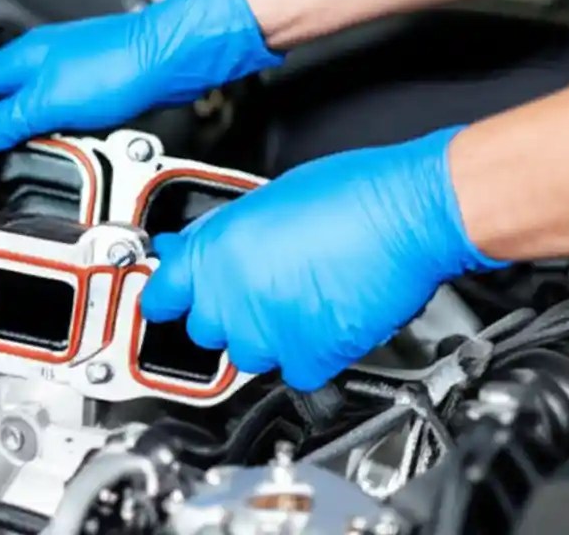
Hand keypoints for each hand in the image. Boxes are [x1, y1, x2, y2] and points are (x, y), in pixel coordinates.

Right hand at [0, 0, 281, 153]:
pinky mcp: (91, 85)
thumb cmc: (120, 65)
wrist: (173, 57)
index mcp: (21, 58)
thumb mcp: (50, 102)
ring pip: (24, 102)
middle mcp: (39, 60)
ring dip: (13, 127)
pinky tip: (53, 141)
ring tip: (7, 153)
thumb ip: (9, 120)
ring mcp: (65, 71)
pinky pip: (53, 109)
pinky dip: (45, 127)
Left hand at [140, 127, 503, 390]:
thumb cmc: (349, 194)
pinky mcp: (308, 358)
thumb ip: (225, 234)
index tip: (165, 303)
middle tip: (258, 292)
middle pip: (205, 329)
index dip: (166, 298)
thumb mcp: (264, 198)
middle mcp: (230, 296)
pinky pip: (294, 373)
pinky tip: (324, 326)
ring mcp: (266, 331)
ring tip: (299, 304)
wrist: (406, 215)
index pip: (161, 294)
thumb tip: (201, 246)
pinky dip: (308, 358)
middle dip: (225, 314)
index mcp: (213, 251)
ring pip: (247, 355)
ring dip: (266, 337)